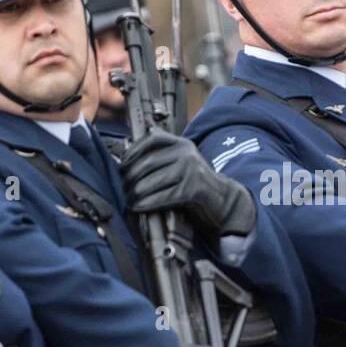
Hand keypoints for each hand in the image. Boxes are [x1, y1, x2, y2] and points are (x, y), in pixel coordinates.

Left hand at [123, 130, 256, 236]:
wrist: (223, 200)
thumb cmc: (196, 185)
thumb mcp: (181, 164)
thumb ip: (162, 158)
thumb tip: (128, 159)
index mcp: (182, 144)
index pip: (152, 139)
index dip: (133, 151)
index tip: (123, 165)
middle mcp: (187, 153)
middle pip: (148, 162)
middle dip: (131, 177)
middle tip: (124, 189)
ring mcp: (191, 170)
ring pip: (153, 180)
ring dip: (136, 193)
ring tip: (129, 200)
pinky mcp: (193, 189)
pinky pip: (163, 196)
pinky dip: (147, 203)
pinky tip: (140, 207)